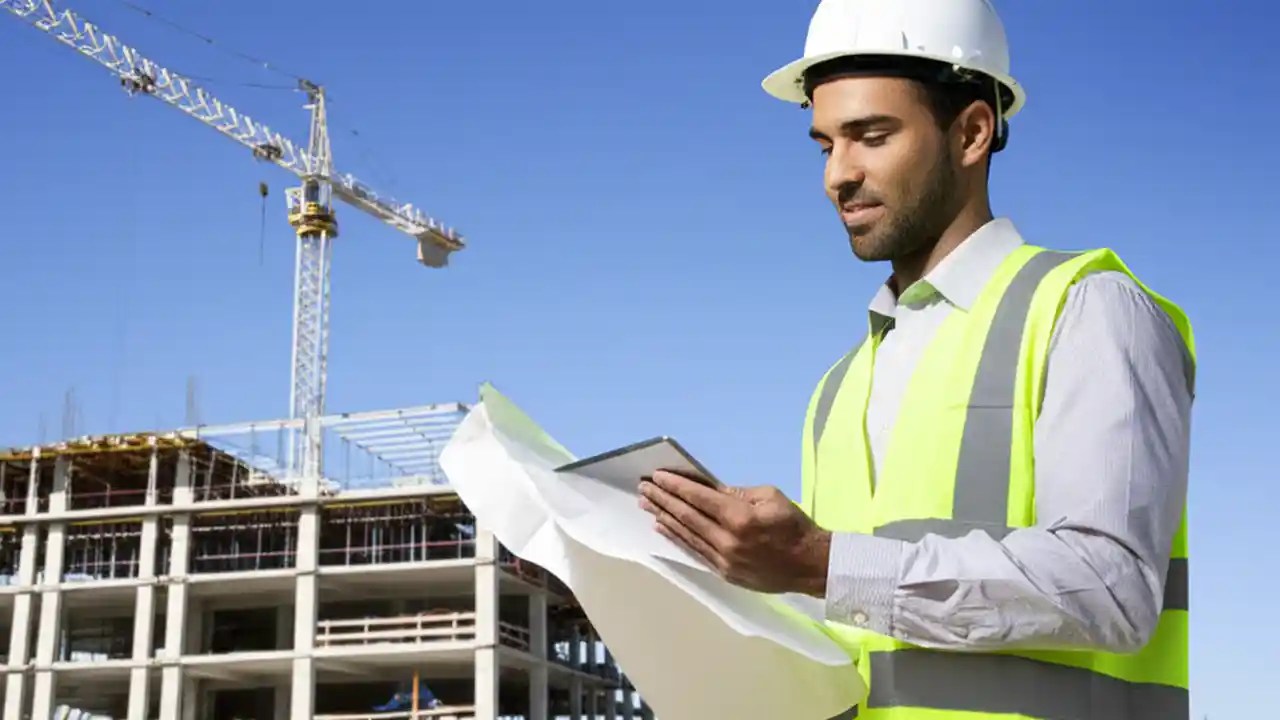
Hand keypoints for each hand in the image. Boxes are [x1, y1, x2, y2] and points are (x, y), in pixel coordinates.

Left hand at [638, 470, 830, 596]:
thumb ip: (735, 493)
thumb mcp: (769, 496)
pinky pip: (695, 552)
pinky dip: (677, 538)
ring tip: (646, 505)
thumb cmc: (793, 525)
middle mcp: (726, 540)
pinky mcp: (724, 573)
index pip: (698, 498)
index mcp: (739, 518)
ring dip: (664, 518)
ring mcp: (723, 560)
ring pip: (686, 535)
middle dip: (662, 500)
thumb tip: (707, 488)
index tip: (657, 476)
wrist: (811, 565)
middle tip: (643, 488)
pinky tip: (663, 528)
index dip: (675, 486)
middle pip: (686, 516)